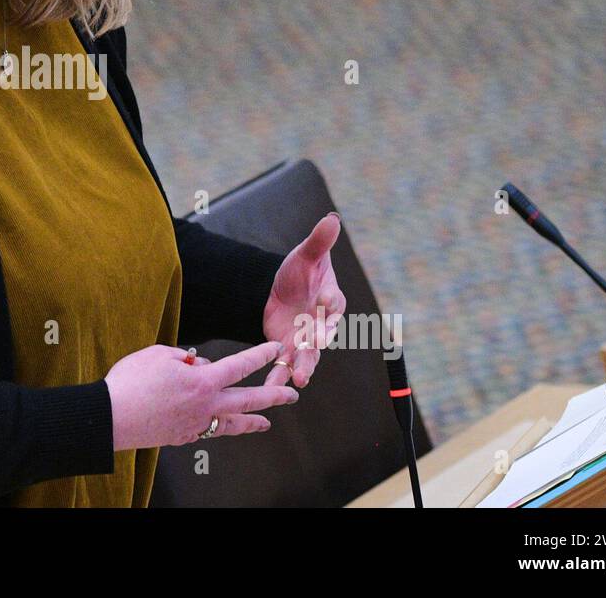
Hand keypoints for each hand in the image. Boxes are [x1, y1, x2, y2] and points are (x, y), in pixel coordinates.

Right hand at [104, 341, 299, 450]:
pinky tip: (221, 426)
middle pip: (248, 400)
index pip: (240, 365)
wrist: (112, 417)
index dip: (260, 355)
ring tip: (267, 423)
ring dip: (253, 422)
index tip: (275, 350)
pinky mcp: (183, 437)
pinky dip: (219, 427)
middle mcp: (206, 405)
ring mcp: (196, 424)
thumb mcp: (158, 354)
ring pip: (233, 423)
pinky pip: (209, 431)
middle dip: (273, 396)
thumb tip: (195, 365)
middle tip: (292, 395)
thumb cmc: (131, 381)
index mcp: (203, 381)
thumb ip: (183, 357)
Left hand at [261, 213, 346, 389]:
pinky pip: (286, 365)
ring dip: (305, 366)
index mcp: (331, 298)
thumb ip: (319, 241)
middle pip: (324, 333)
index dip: (331, 299)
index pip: (334, 300)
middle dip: (320, 341)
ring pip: (309, 355)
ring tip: (301, 378)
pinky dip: (279, 376)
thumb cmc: (300, 270)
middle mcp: (322, 322)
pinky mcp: (288, 349)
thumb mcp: (306, 255)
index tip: (327, 298)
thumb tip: (332, 218)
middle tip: (317, 345)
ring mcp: (306, 339)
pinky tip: (271, 388)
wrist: (278, 289)